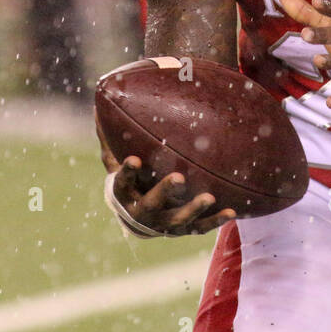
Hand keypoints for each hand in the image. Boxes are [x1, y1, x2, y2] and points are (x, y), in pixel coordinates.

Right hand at [102, 146, 235, 235]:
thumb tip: (99, 101)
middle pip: (151, 204)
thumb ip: (111, 136)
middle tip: (179, 177)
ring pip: (178, 220)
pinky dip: (215, 221)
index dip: (127, 173)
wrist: (136, 220)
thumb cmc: (129, 180)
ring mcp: (163, 225)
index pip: (121, 183)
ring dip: (194, 210)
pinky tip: (231, 212)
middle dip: (164, 191)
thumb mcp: (116, 160)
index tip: (134, 159)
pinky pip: (199, 228)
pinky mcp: (182, 230)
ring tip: (209, 197)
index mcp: (124, 194)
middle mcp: (141, 213)